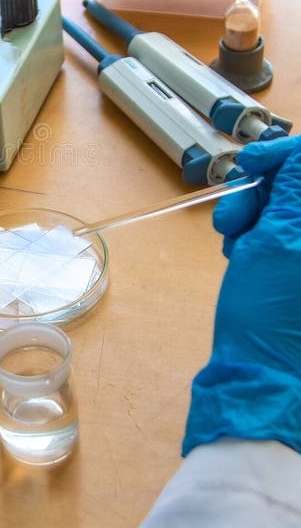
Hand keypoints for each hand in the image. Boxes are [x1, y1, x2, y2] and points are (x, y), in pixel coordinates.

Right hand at [183, 134, 300, 455]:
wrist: (261, 378)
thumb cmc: (273, 317)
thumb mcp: (282, 238)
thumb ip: (296, 184)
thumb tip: (297, 150)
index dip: (284, 155)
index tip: (251, 165)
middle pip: (299, 186)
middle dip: (263, 191)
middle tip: (232, 221)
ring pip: (285, 207)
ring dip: (253, 214)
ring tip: (233, 244)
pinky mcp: (297, 272)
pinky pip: (281, 232)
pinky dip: (257, 234)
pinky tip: (241, 255)